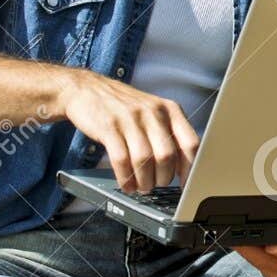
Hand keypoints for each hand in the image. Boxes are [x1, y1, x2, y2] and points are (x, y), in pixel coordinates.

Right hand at [57, 69, 198, 192]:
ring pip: (144, 159)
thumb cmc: (124, 106)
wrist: (86, 88)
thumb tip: (182, 169)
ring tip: (141, 188)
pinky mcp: (109, 126)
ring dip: (144, 181)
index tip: (185, 184)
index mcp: (170, 109)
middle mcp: (153, 112)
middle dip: (163, 178)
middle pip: (167, 155)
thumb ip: (168, 134)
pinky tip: (126, 184)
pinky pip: (121, 159)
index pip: (190, 143)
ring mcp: (130, 118)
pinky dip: (125, 178)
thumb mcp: (152, 111)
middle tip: (156, 186)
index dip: (190, 168)